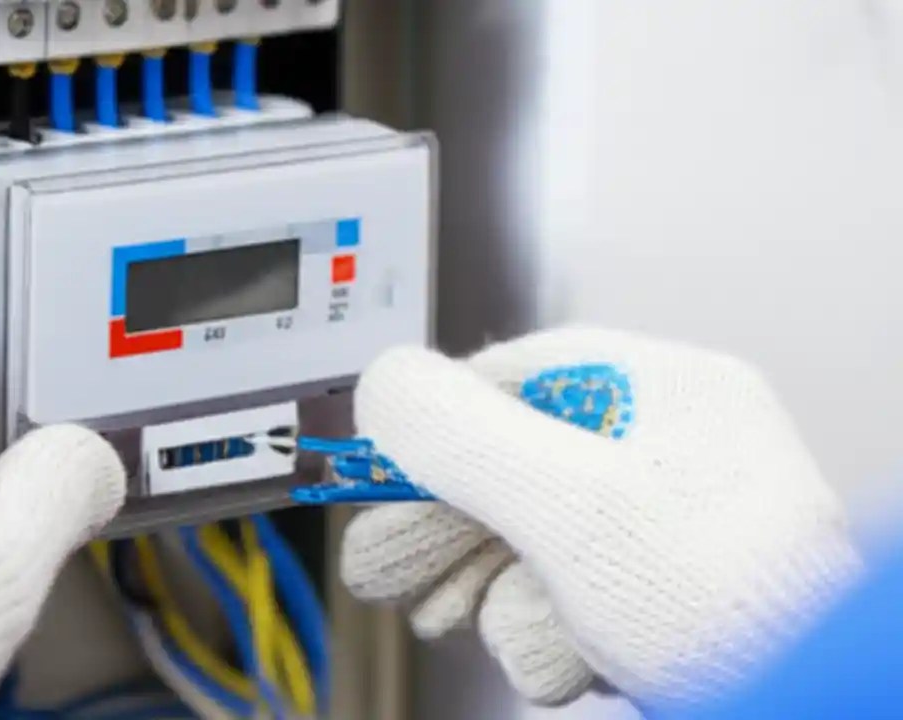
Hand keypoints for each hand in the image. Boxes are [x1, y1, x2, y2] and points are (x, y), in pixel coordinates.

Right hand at [341, 328, 859, 706]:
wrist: (806, 709)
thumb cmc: (721, 605)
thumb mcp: (575, 505)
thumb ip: (465, 436)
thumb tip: (383, 379)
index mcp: (662, 394)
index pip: (514, 380)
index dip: (435, 427)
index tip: (377, 468)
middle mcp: (660, 454)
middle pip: (510, 470)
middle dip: (445, 529)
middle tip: (382, 566)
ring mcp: (655, 531)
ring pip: (526, 543)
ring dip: (489, 591)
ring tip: (454, 619)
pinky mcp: (646, 599)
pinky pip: (563, 595)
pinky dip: (544, 631)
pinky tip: (557, 654)